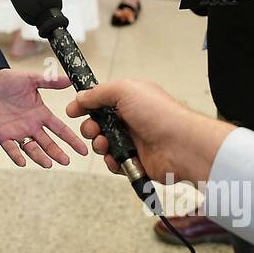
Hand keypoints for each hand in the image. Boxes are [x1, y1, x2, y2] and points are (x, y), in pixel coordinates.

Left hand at [0, 69, 88, 167]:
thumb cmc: (8, 80)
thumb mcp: (31, 79)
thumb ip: (50, 81)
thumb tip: (70, 80)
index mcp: (41, 114)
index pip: (60, 129)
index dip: (71, 139)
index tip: (83, 150)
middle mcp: (31, 125)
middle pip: (48, 143)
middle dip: (57, 152)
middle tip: (66, 161)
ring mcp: (17, 131)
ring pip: (32, 148)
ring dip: (40, 157)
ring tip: (48, 164)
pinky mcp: (2, 135)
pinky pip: (11, 148)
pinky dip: (16, 156)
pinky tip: (22, 162)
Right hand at [65, 80, 234, 183]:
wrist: (180, 145)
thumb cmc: (160, 114)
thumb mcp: (124, 90)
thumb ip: (99, 92)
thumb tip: (82, 96)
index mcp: (130, 99)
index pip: (100, 101)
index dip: (85, 105)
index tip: (73, 111)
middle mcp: (131, 119)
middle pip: (98, 124)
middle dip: (90, 128)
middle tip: (93, 130)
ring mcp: (133, 140)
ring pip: (103, 144)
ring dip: (99, 145)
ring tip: (105, 145)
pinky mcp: (135, 160)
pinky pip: (114, 163)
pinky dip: (110, 162)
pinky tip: (115, 158)